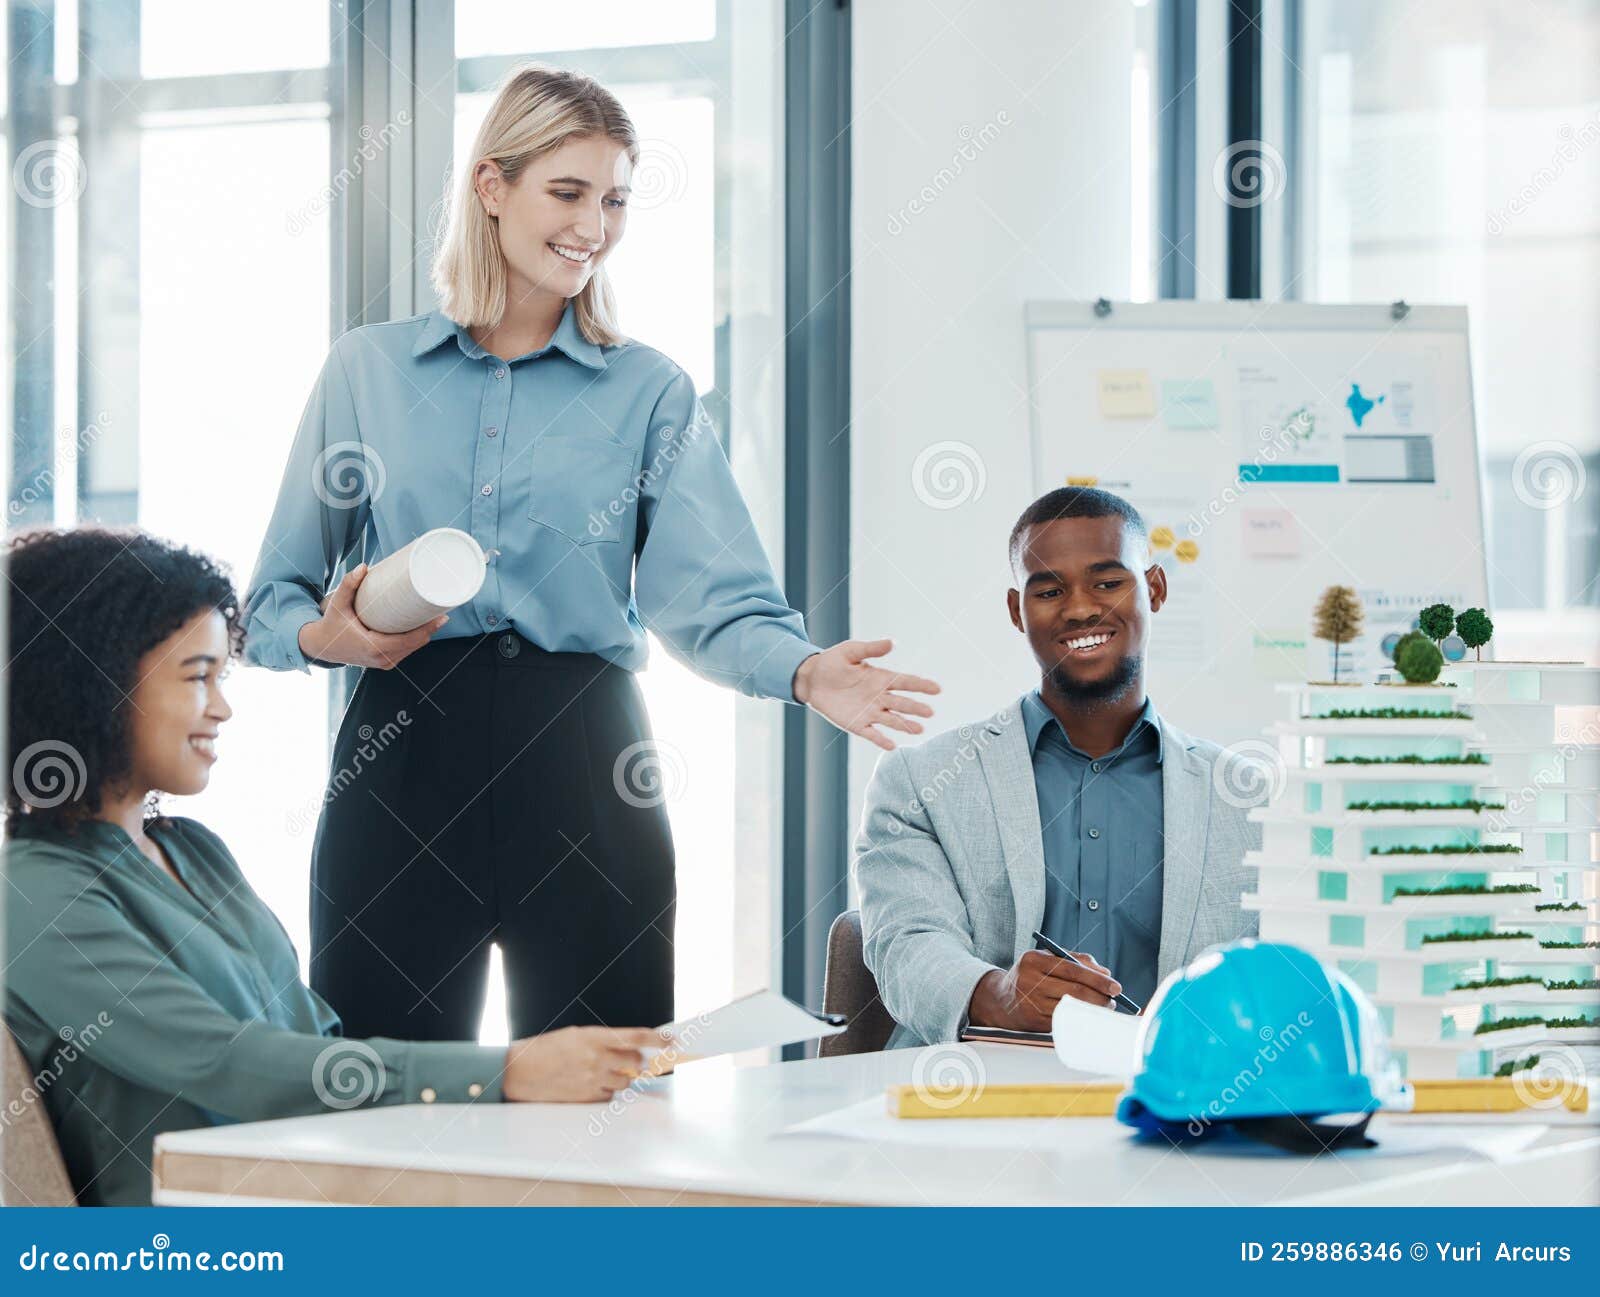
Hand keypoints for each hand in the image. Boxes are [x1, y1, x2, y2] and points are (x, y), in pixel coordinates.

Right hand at [297, 564, 446, 669]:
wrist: (322, 646)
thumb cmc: (332, 624)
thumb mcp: (337, 604)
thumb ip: (348, 585)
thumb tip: (363, 567)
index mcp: (373, 647)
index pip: (408, 641)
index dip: (427, 630)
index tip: (441, 617)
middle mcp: (381, 659)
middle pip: (415, 645)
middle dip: (430, 629)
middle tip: (442, 610)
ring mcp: (384, 663)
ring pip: (412, 649)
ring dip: (425, 635)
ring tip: (436, 616)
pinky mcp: (385, 662)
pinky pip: (406, 651)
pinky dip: (416, 641)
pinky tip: (424, 628)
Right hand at [503, 1026, 671, 1102]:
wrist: (520, 1072)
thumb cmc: (547, 1049)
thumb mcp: (576, 1036)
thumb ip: (602, 1041)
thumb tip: (628, 1048)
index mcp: (593, 1037)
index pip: (635, 1037)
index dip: (657, 1040)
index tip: (671, 1040)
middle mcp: (596, 1058)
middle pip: (635, 1063)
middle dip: (637, 1062)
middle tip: (631, 1060)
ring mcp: (592, 1080)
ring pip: (625, 1082)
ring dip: (621, 1078)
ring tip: (600, 1071)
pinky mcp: (587, 1098)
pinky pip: (609, 1096)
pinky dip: (606, 1090)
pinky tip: (589, 1083)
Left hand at [791, 638, 939, 750]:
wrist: (812, 679)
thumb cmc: (833, 662)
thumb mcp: (850, 651)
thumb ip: (870, 649)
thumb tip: (892, 643)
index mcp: (881, 678)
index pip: (905, 682)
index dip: (921, 685)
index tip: (936, 689)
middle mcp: (879, 697)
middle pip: (902, 703)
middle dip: (916, 707)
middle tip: (930, 712)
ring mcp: (869, 712)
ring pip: (891, 720)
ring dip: (905, 725)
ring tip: (919, 730)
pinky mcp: (857, 724)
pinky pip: (872, 734)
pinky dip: (881, 740)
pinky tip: (892, 746)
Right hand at [967, 950, 1120, 1032]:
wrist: (1000, 1000)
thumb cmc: (1030, 975)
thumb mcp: (1046, 959)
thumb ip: (1075, 960)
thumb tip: (1105, 972)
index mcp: (1033, 960)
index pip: (1072, 969)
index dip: (1097, 979)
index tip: (1116, 986)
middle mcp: (1029, 981)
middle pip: (1074, 990)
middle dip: (1099, 996)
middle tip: (1114, 999)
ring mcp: (1030, 1003)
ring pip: (1071, 1008)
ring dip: (1092, 1009)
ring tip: (1104, 1007)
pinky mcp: (1034, 1021)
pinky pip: (1063, 1020)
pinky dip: (1079, 1018)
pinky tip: (1088, 1016)